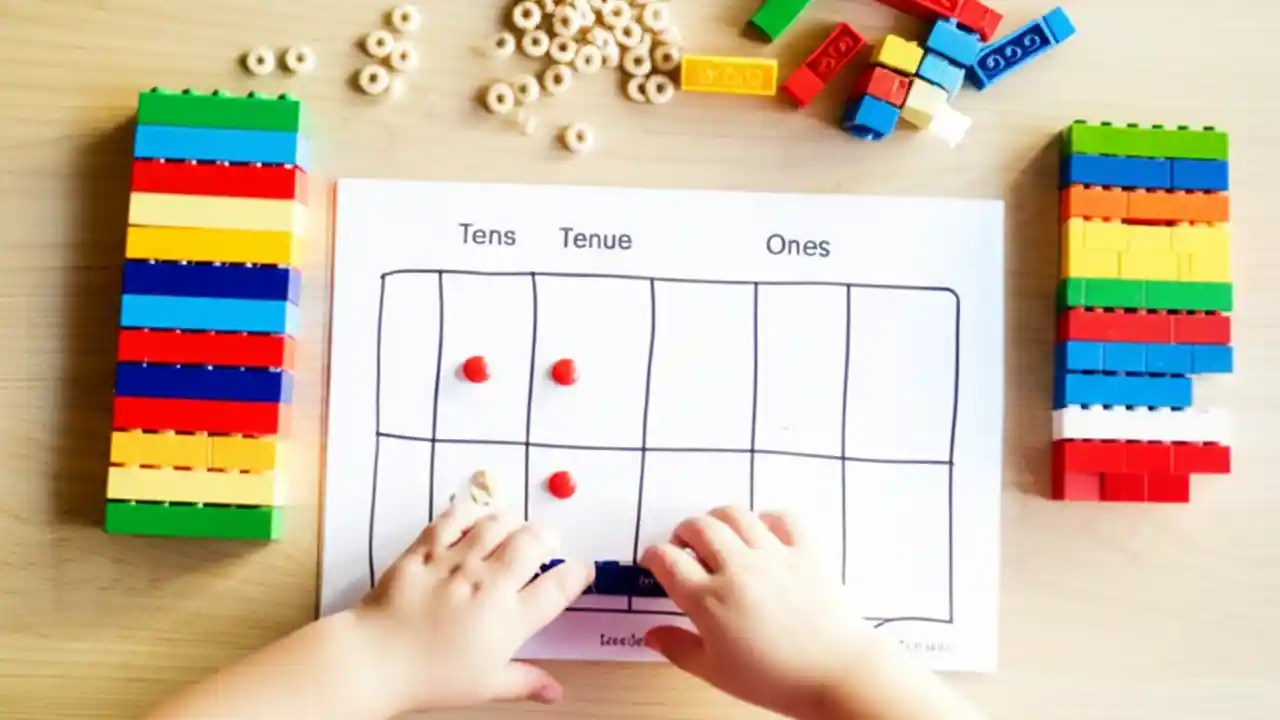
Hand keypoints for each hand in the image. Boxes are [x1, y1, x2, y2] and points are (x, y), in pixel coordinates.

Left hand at [354, 500, 593, 713]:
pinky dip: (469, 511)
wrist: (374, 660)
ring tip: (514, 525)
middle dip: (547, 537)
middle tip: (546, 541)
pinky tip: (476, 514)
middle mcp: (487, 586)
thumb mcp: (484, 686)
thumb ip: (524, 682)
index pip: (557, 589)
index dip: (577, 574)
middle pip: (532, 544)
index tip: (581, 569)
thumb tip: (554, 692)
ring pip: (497, 524)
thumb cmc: (428, 678)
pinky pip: (453, 518)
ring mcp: (456, 564)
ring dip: (512, 520)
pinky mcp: (426, 550)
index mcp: (508, 622)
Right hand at [640, 507, 872, 717]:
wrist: (835, 674)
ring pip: (734, 514)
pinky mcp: (805, 550)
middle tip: (685, 547)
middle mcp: (738, 569)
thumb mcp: (715, 672)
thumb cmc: (775, 679)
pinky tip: (763, 535)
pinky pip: (782, 516)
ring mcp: (773, 555)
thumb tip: (652, 634)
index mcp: (709, 600)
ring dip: (718, 519)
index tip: (655, 561)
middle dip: (683, 532)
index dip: (654, 556)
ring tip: (719, 536)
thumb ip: (679, 649)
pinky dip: (767, 519)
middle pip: (697, 527)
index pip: (667, 559)